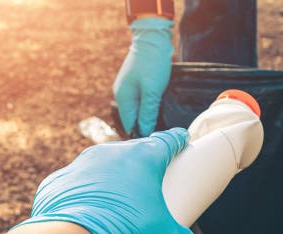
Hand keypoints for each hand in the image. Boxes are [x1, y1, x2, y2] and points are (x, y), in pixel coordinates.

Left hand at [14, 129, 195, 233]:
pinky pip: (75, 186)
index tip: (181, 139)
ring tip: (117, 208)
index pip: (165, 142)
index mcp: (142, 159)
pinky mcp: (55, 183)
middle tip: (150, 184)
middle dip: (142, 165)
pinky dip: (84, 197)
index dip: (176, 141)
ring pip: (101, 168)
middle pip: (132, 153)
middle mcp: (108, 154)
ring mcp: (78, 167)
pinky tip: (88, 217)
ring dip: (111, 182)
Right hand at [113, 18, 173, 136]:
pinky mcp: (136, 86)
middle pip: (132, 120)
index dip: (140, 136)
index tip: (154, 144)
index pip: (129, 126)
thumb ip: (147, 113)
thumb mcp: (152, 91)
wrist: (153, 39)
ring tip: (160, 128)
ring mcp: (128, 90)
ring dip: (147, 120)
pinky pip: (140, 104)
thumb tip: (145, 133)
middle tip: (159, 138)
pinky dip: (148, 110)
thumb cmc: (152, 64)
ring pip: (137, 112)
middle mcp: (122, 96)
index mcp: (123, 99)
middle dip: (144, 129)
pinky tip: (157, 114)